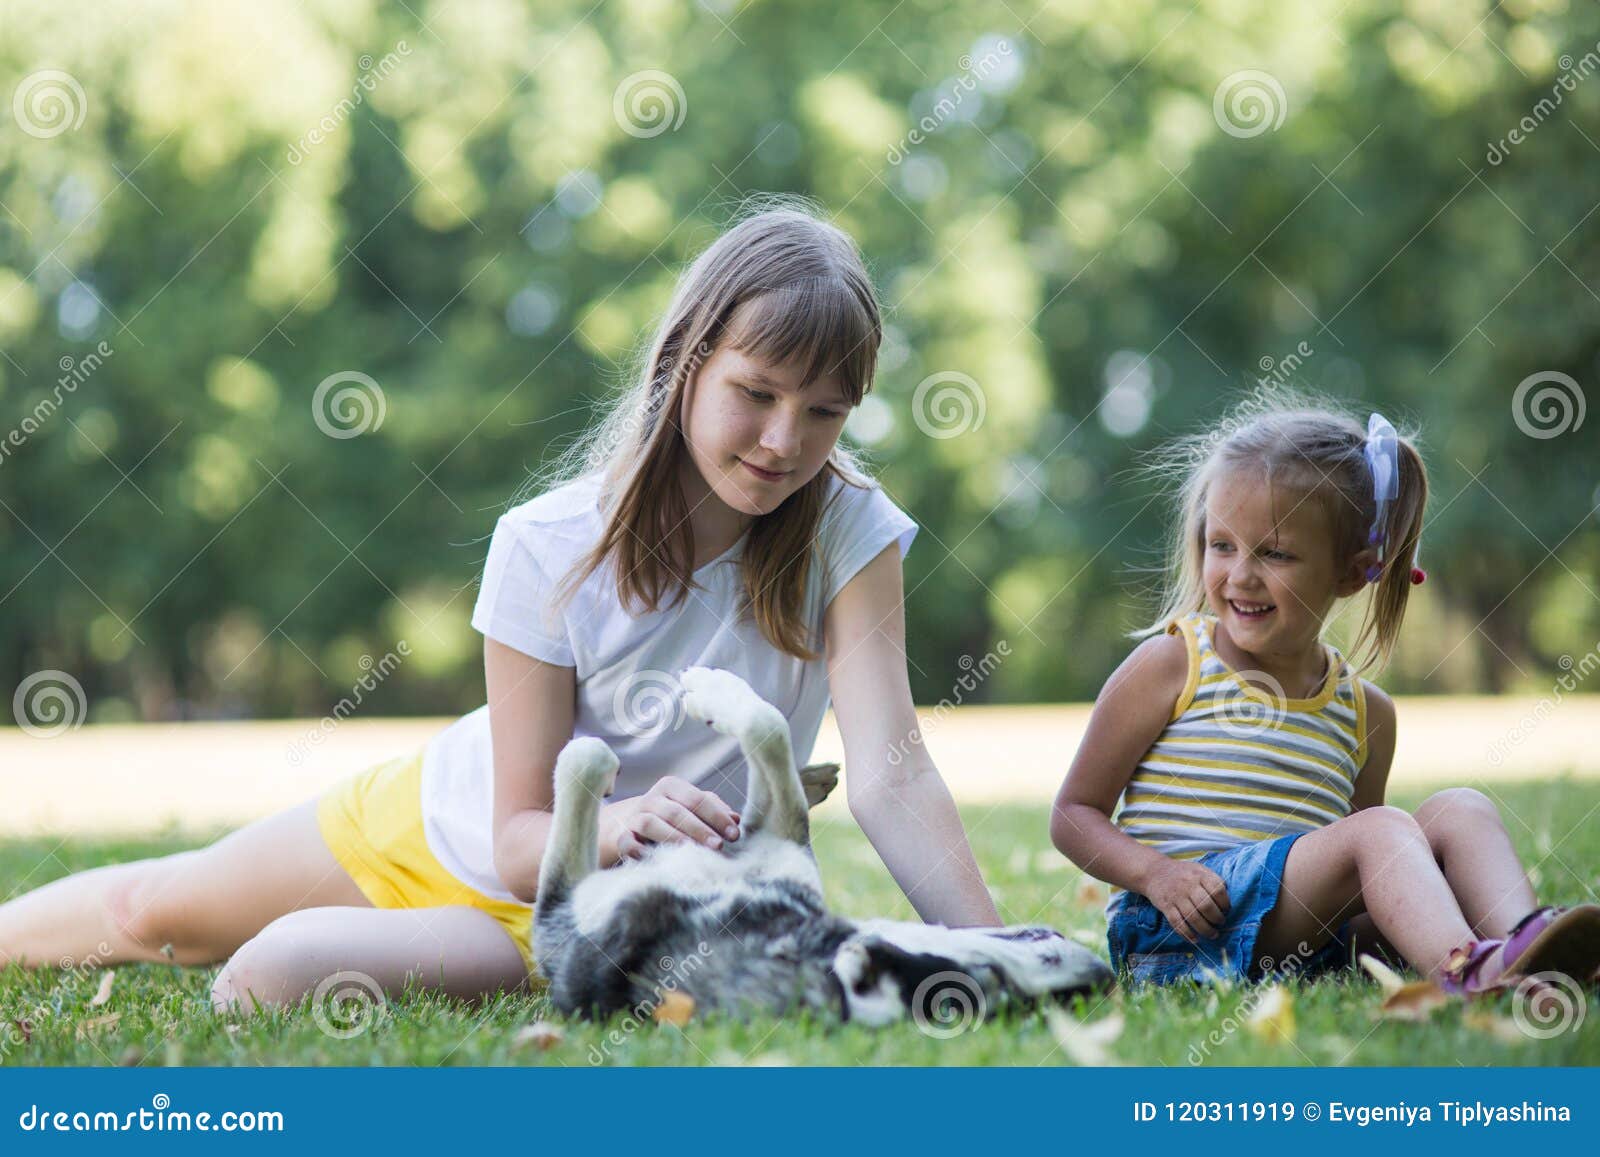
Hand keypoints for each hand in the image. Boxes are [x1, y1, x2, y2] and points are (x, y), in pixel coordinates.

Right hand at [612, 776, 740, 859]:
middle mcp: (651, 799)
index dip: (717, 816)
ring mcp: (634, 817)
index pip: (697, 798)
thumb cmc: (671, 817)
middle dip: (699, 829)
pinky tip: (656, 859)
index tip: (735, 834)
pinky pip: (628, 842)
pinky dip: (639, 850)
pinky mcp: (621, 837)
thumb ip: (713, 810)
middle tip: (719, 846)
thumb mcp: (691, 808)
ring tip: (692, 852)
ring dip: (673, 838)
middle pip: (676, 812)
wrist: (630, 825)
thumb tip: (736, 818)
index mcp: (671, 787)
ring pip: (651, 824)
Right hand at [1142, 859, 1229, 942]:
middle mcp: (1187, 885)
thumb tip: (1226, 900)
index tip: (1226, 910)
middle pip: (1206, 906)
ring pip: (1193, 917)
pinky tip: (1195, 939)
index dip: (1225, 903)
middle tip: (1220, 923)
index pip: (1217, 889)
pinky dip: (1187, 934)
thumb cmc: (1182, 873)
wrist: (1154, 871)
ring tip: (1213, 934)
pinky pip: (1178, 923)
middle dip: (1217, 919)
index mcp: (1199, 874)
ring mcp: (1176, 896)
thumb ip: (1212, 880)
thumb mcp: (1198, 869)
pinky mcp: (1166, 906)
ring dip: (1206, 930)